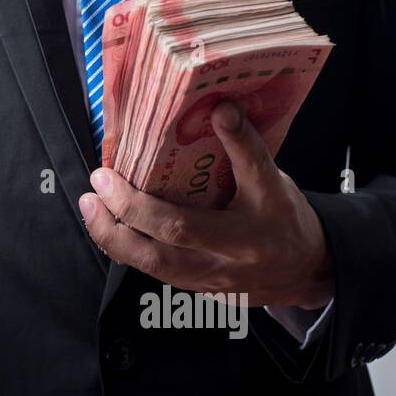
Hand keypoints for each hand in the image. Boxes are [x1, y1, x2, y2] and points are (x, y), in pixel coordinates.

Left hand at [79, 102, 332, 309]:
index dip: (236, 141)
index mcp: (268, 214)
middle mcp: (239, 250)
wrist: (306, 272)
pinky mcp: (198, 289)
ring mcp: (215, 276)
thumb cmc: (285, 219)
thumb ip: (247, 153)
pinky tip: (106, 226)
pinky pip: (153, 272)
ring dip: (114, 234)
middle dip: (131, 207)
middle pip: (178, 232)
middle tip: (101, 180)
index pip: (253, 171)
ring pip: (155, 262)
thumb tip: (218, 107)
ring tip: (90, 205)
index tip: (218, 110)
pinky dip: (124, 248)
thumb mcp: (276, 182)